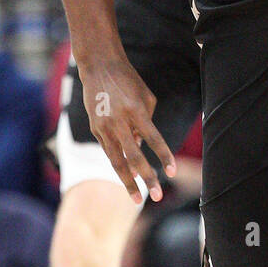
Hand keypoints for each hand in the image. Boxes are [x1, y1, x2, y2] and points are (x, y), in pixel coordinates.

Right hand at [81, 55, 175, 202]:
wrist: (99, 67)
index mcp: (136, 111)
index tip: (172, 172)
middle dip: (147, 178)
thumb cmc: (129, 81)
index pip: (153, 139)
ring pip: (117, 161)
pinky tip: (128, 178)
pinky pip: (110, 152)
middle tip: (157, 197)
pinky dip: (119, 165)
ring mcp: (104, 127)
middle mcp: (119, 121)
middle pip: (134, 156)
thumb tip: (141, 148)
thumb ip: (147, 124)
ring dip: (129, 182)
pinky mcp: (95, 129)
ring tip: (138, 199)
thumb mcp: (146, 98)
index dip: (163, 156)